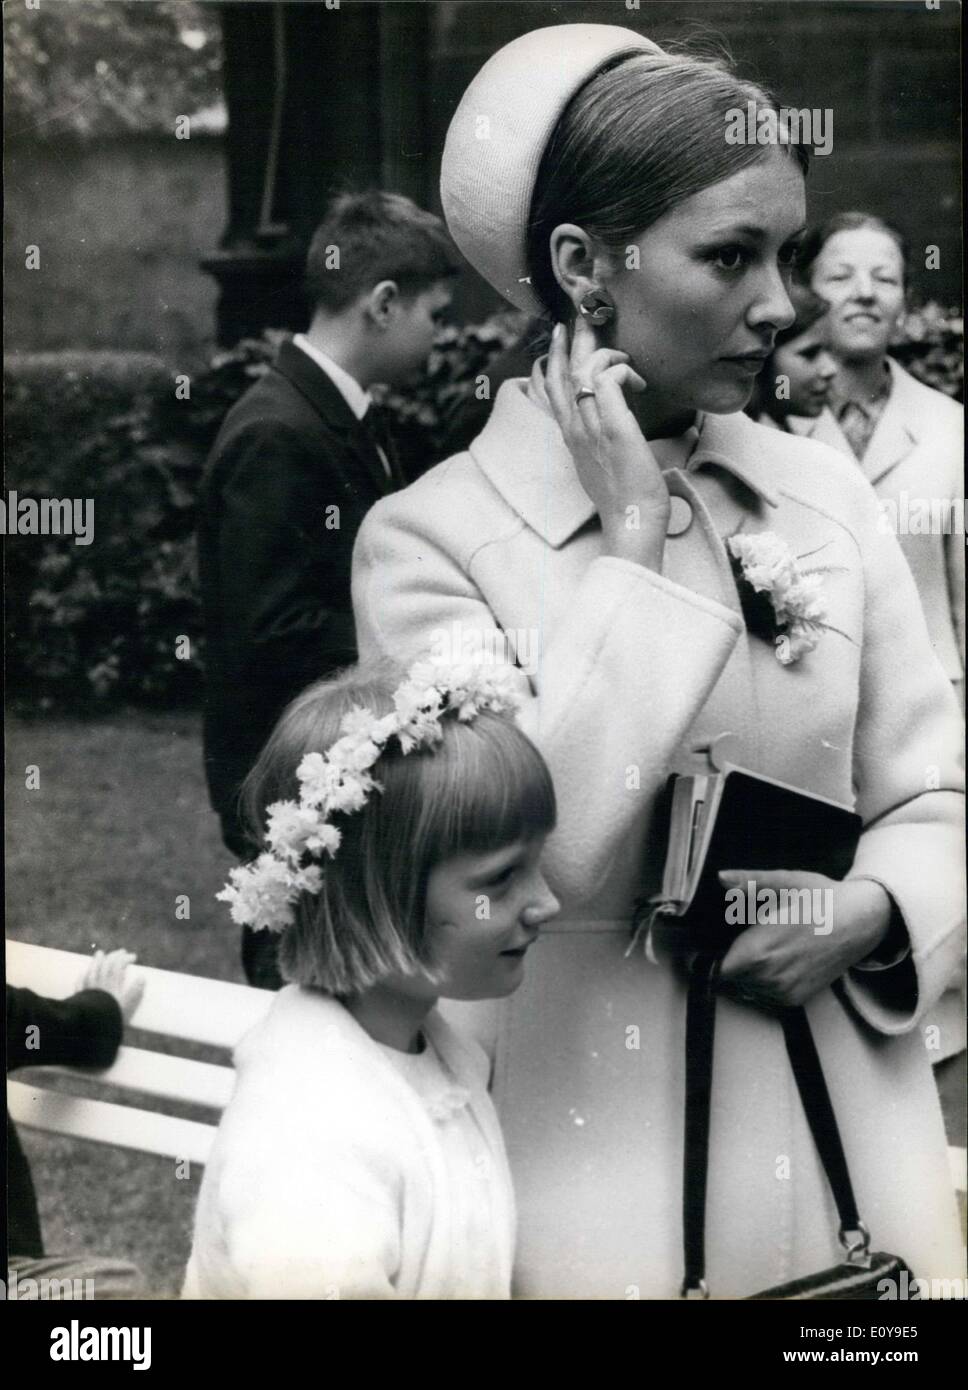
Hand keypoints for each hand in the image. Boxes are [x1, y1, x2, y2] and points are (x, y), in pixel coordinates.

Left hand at [84, 948, 144, 1021]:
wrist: (90, 1026)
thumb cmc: (110, 1017)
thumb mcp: (127, 1006)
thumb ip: (135, 991)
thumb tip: (142, 978)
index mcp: (112, 984)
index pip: (118, 966)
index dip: (126, 959)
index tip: (134, 957)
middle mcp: (99, 984)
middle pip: (105, 966)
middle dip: (113, 956)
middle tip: (121, 951)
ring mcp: (88, 989)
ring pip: (92, 971)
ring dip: (97, 961)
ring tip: (100, 953)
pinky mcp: (79, 998)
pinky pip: (80, 984)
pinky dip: (82, 977)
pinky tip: (83, 973)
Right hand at [544, 315, 668, 567]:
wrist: (631, 521)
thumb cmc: (625, 497)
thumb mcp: (604, 463)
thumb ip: (601, 438)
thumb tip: (615, 421)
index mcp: (571, 436)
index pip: (554, 388)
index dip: (556, 357)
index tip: (563, 333)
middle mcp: (575, 428)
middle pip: (563, 372)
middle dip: (572, 338)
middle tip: (582, 313)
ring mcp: (591, 427)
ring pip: (582, 370)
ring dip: (602, 351)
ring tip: (624, 355)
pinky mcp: (614, 427)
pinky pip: (607, 379)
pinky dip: (622, 370)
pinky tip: (638, 383)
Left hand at [717, 871, 892, 1010]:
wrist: (862, 922)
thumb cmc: (822, 899)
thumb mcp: (784, 883)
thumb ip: (749, 883)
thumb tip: (721, 877)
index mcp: (759, 952)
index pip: (717, 969)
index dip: (711, 957)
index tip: (711, 945)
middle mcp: (770, 978)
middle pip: (731, 979)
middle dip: (731, 961)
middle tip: (744, 938)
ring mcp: (785, 992)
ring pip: (748, 989)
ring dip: (747, 973)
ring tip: (764, 947)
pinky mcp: (798, 998)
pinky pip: (767, 997)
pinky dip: (765, 983)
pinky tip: (777, 960)